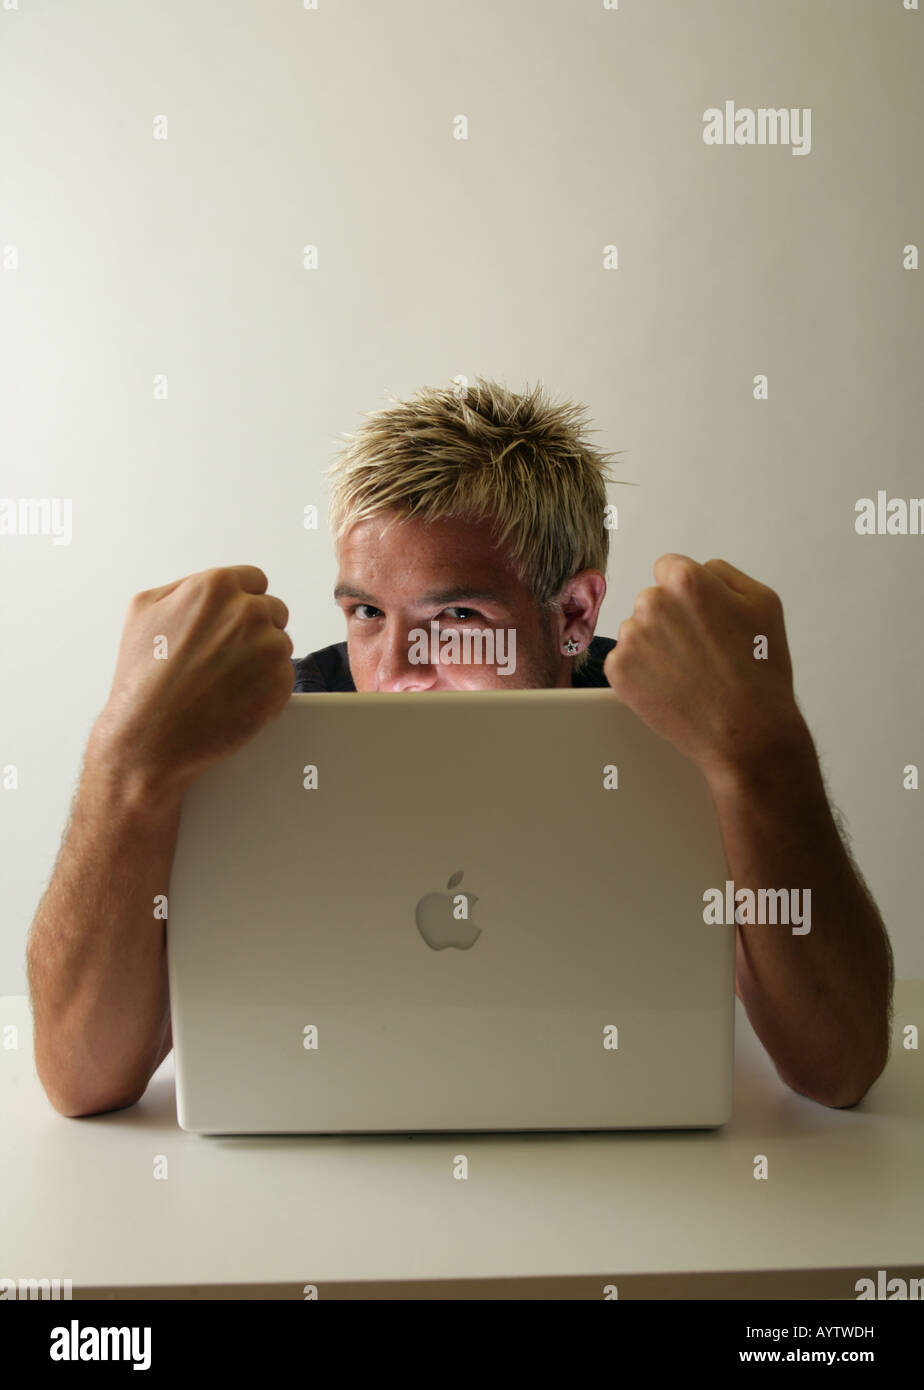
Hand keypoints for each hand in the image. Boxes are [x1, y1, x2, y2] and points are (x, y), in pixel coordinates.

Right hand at [90, 565, 294, 799]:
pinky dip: (267, 687)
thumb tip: (209, 587)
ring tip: (224, 681)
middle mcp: (248, 613)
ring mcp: (269, 648)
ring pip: (280, 644)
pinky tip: (235, 698)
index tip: (231, 623)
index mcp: (216, 588)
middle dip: (254, 630)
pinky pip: (284, 676)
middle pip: (273, 611)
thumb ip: (184, 588)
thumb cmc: (141, 678)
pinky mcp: (281, 684)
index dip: (241, 602)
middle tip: (225, 657)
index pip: (254, 581)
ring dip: (261, 659)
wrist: (149, 738)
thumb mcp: (144, 609)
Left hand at [602, 554, 807, 784]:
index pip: (669, 569)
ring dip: (656, 646)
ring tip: (690, 673)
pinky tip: (672, 687)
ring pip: (638, 631)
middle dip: (671, 619)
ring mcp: (631, 639)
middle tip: (701, 651)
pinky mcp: (618, 672)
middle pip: (652, 600)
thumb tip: (698, 570)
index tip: (700, 617)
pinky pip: (625, 661)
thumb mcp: (762, 602)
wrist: (746, 731)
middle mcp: (652, 603)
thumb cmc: (760, 669)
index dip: (687, 594)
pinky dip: (643, 673)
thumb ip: (723, 574)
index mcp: (686, 580)